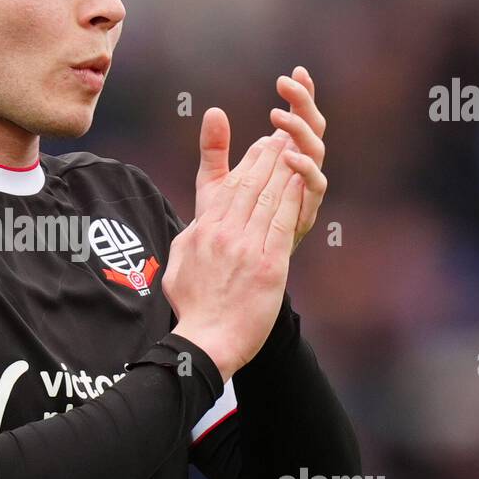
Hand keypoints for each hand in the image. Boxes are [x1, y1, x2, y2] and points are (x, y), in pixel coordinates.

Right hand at [163, 134, 305, 381]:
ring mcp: (246, 248)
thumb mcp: (178, 264)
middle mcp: (223, 234)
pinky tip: (301, 180)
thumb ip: (190, 238)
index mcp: (202, 232)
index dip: (247, 163)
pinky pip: (282, 222)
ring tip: (294, 149)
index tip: (260, 146)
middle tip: (281, 136)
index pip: (228, 187)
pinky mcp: (268, 265)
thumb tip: (199, 223)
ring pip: (268, 198)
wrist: (206, 342)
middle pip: (249, 185)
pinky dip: (292, 197)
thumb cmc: (192, 309)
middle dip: (267, 157)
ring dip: (282, 169)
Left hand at [193, 66, 326, 251]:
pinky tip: (289, 156)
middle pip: (313, 129)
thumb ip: (215, 150)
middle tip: (290, 82)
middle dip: (305, 103)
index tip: (293, 72)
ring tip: (279, 117)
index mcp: (282, 160)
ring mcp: (304, 193)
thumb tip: (215, 110)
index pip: (296, 119)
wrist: (228, 274)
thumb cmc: (226, 229)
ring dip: (301, 130)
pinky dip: (305, 169)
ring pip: (317, 152)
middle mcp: (298, 173)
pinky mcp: (305, 214)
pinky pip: (316, 187)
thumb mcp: (214, 184)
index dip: (300, 96)